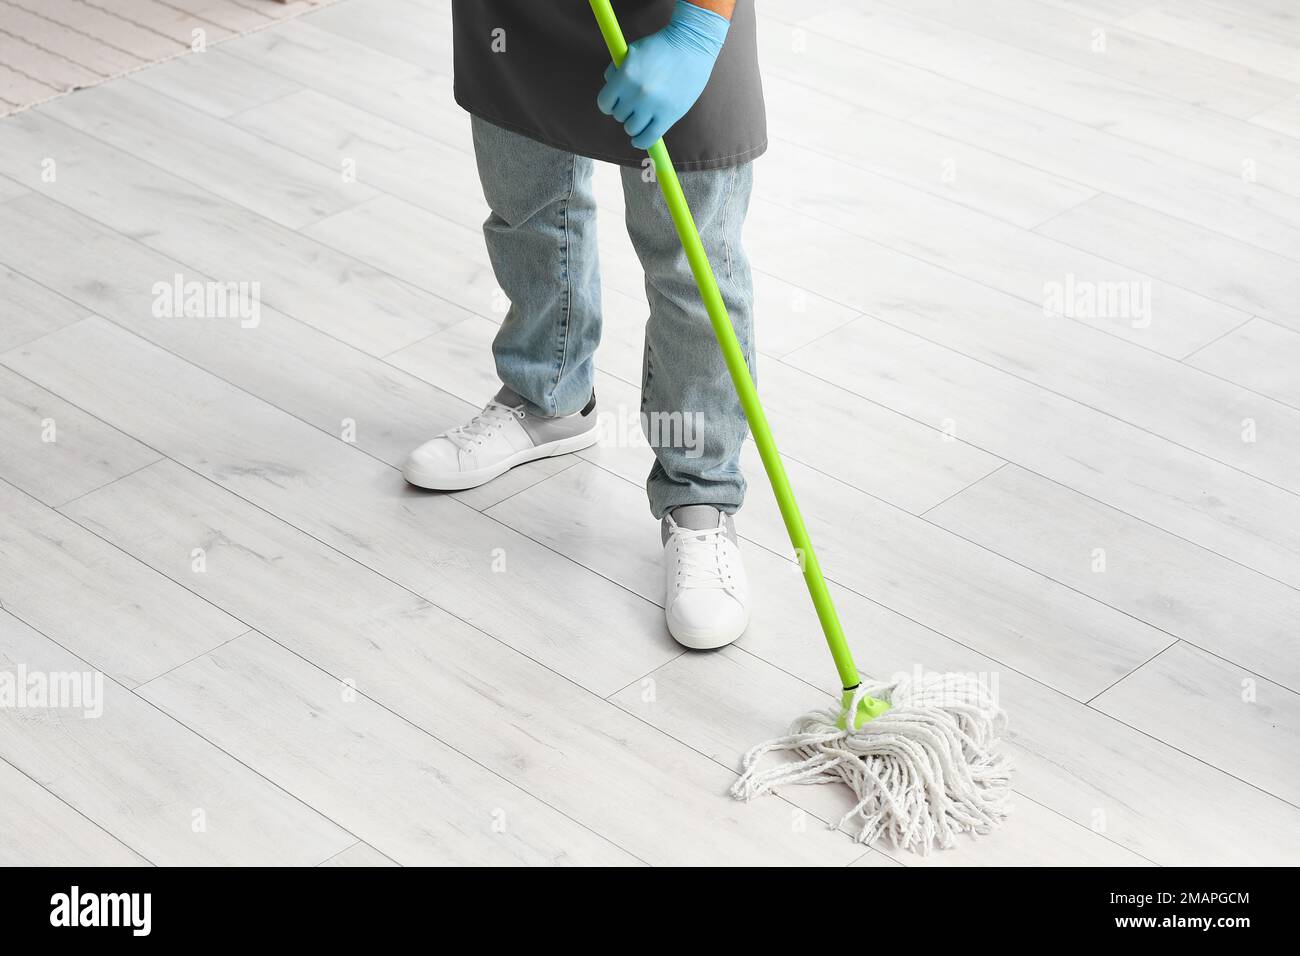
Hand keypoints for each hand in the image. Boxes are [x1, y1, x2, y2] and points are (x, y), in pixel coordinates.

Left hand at [596, 1, 729, 150]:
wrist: (691, 44)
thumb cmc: (659, 47)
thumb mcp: (631, 51)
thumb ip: (615, 71)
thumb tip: (608, 96)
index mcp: (626, 75)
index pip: (605, 103)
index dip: (609, 103)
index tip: (615, 102)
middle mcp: (638, 93)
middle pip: (619, 116)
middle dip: (625, 109)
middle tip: (635, 101)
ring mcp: (654, 106)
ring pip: (631, 129)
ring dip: (634, 123)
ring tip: (642, 114)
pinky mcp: (670, 115)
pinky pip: (648, 138)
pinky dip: (640, 142)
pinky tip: (638, 140)